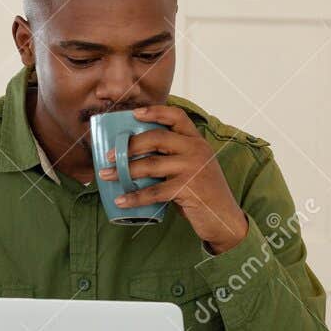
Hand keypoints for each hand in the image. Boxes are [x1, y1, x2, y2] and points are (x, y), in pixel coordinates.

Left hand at [100, 105, 248, 253]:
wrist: (225, 219)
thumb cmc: (203, 193)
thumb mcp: (193, 167)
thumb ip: (173, 158)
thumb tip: (133, 157)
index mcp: (197, 141)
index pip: (177, 116)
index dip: (155, 111)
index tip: (134, 114)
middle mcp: (197, 150)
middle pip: (157, 138)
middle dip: (129, 145)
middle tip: (109, 155)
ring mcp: (193, 168)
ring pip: (151, 164)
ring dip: (123, 171)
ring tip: (106, 175)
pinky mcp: (188, 189)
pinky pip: (154, 191)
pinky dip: (135, 197)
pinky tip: (121, 200)